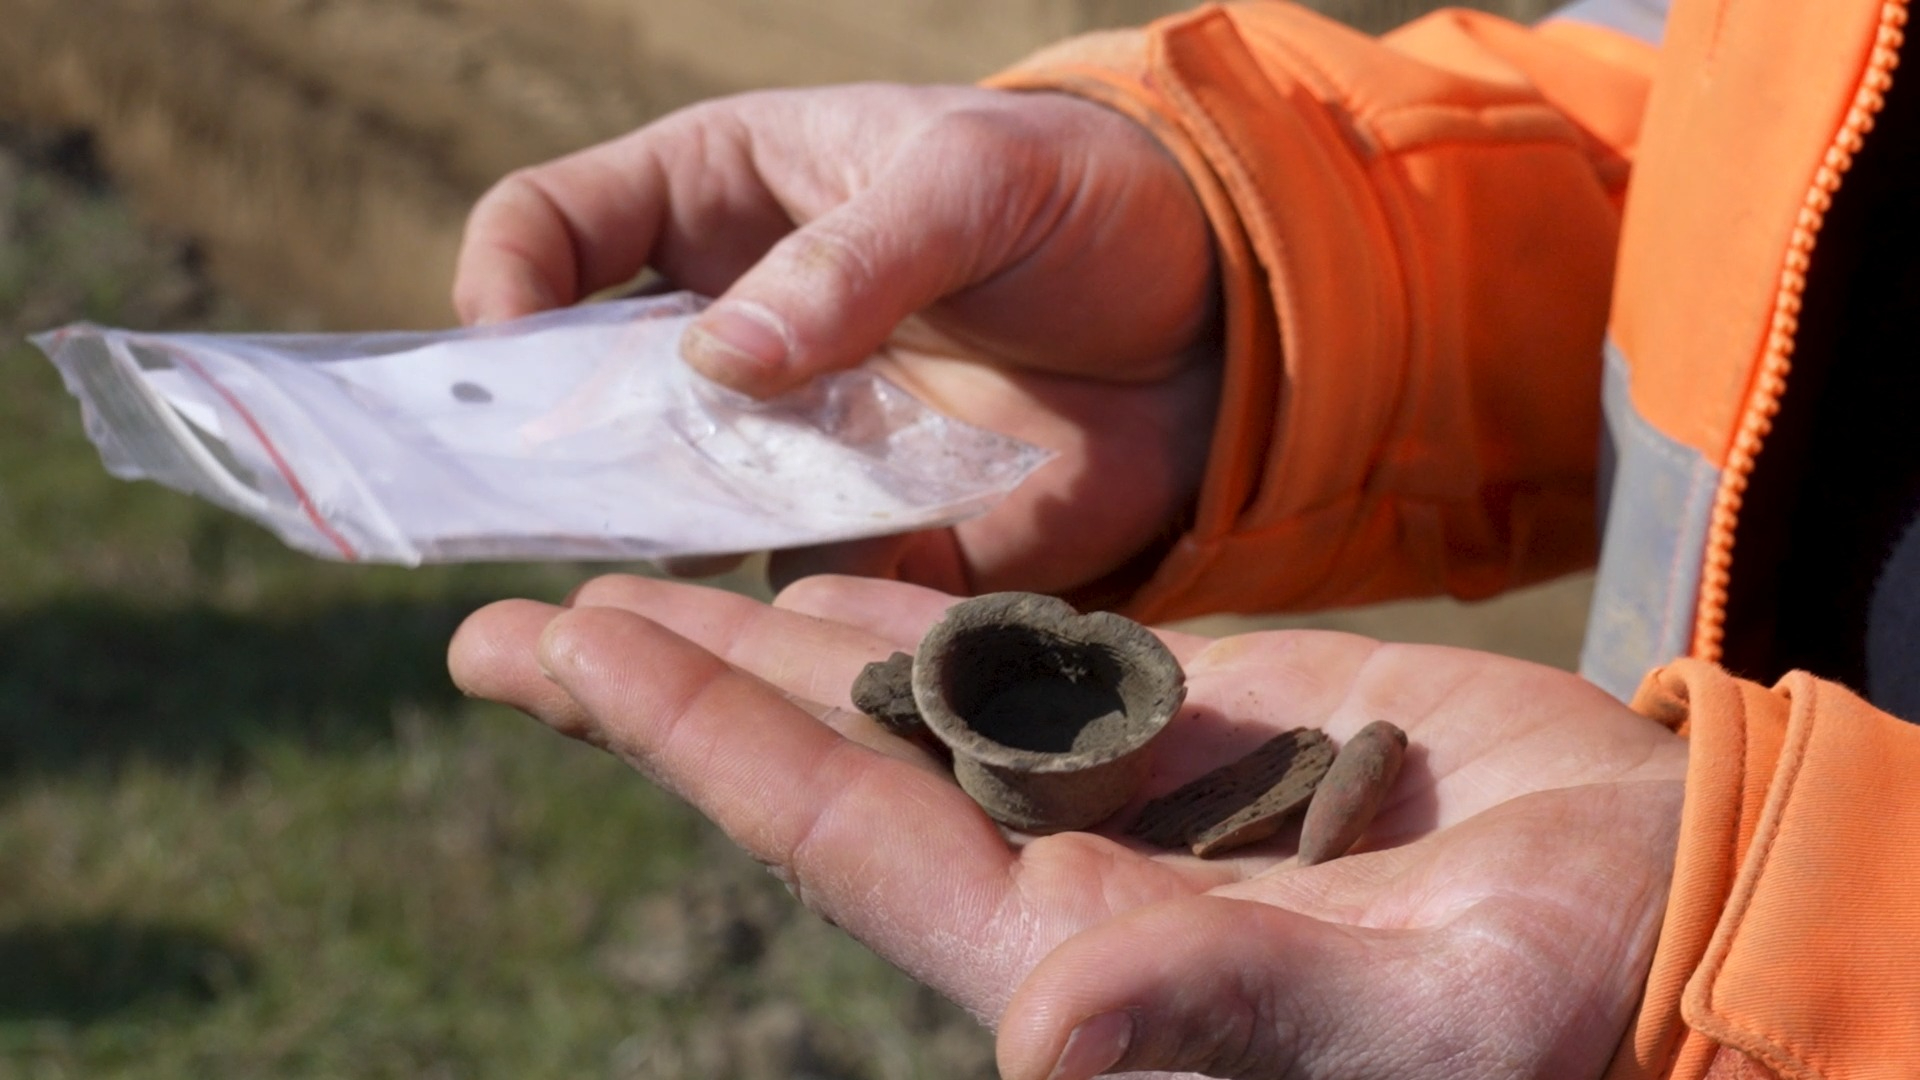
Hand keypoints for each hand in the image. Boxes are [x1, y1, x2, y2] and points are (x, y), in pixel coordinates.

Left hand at [449, 575, 1685, 1078]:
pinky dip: (927, 614)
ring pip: (903, 699)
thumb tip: (1045, 1028)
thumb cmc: (1558, 999)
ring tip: (642, 579)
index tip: (563, 647)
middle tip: (521, 618)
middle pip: (822, 763)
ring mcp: (1115, 794)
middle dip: (671, 688)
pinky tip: (837, 581)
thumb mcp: (1405, 1023)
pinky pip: (1020, 659)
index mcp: (1067, 944)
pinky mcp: (1188, 728)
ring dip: (769, 640)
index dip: (693, 735)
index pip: (836, 826)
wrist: (1651, 910)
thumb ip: (1219, 1015)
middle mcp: (1055, 870)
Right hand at [452, 85, 1220, 601]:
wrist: (1219, 329)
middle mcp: (729, 333)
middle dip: (538, 447)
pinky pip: (781, 592)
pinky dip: (773, 621)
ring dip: (646, 547)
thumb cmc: (1090, 202)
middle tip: (504, 506)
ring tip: (626, 589)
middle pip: (581, 393)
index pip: (552, 225)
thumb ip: (855, 257)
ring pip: (668, 510)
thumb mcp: (977, 184)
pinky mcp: (857, 539)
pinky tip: (770, 646)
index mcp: (724, 198)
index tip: (509, 349)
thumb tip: (717, 362)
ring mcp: (786, 446)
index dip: (507, 280)